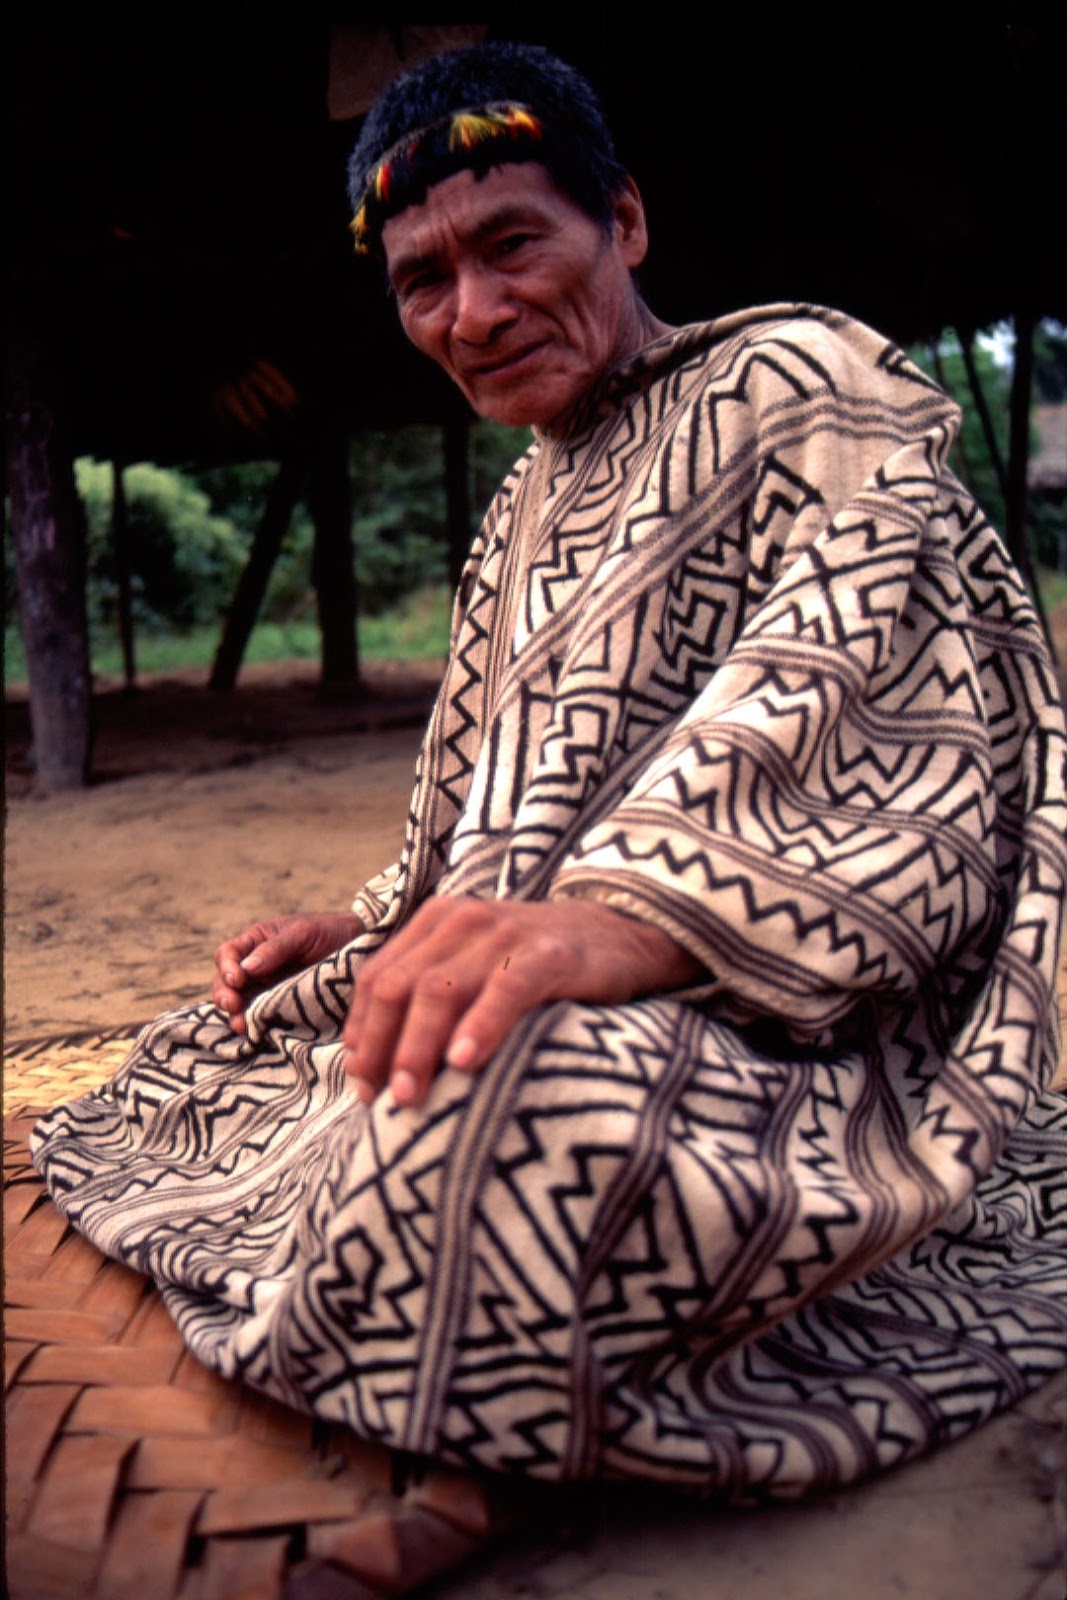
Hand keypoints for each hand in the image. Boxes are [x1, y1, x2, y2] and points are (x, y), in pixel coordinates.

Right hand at [214, 912, 365, 1032]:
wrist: (357, 947)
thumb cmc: (329, 932)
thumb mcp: (303, 933)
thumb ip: (275, 948)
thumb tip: (246, 968)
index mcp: (256, 942)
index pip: (228, 954)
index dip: (227, 967)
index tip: (237, 979)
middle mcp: (256, 967)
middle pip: (227, 982)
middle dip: (225, 994)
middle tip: (232, 1005)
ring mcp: (267, 988)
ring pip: (240, 1003)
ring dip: (236, 1014)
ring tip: (241, 1025)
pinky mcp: (281, 1007)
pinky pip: (260, 1016)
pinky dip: (254, 1025)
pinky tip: (253, 1031)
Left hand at [343, 896, 700, 1106]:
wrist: (622, 935)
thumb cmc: (537, 967)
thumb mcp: (475, 969)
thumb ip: (427, 999)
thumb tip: (369, 1063)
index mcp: (436, 923)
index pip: (377, 978)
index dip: (362, 1034)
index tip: (362, 1086)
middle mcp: (463, 920)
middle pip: (399, 986)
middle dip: (381, 1046)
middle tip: (380, 1100)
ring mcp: (505, 934)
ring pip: (440, 989)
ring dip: (417, 1046)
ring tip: (409, 1095)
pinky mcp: (549, 955)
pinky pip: (505, 990)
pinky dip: (480, 1026)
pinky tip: (464, 1062)